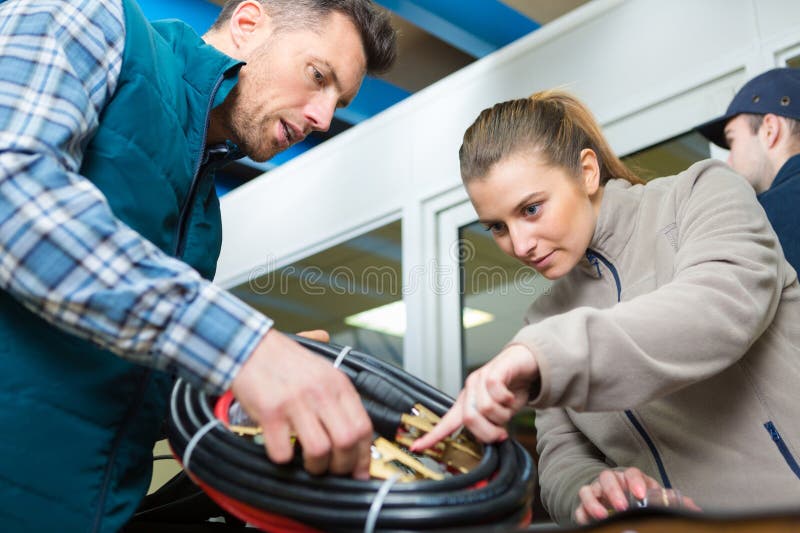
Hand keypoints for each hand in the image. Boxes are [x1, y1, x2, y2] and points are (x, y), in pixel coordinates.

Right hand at [231, 328, 371, 478]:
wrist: (249, 345)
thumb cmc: (283, 358)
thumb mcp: (321, 364)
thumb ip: (338, 388)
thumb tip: (353, 415)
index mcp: (338, 384)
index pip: (363, 427)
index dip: (363, 455)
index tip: (359, 470)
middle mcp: (321, 392)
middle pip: (346, 442)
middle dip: (342, 466)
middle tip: (332, 470)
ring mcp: (296, 402)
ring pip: (319, 451)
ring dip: (315, 466)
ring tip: (308, 463)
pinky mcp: (271, 412)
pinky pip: (283, 451)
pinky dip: (284, 458)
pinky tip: (282, 449)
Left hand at [411, 344, 537, 450]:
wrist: (527, 364)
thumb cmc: (512, 389)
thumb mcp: (500, 413)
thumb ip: (492, 425)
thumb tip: (491, 440)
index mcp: (467, 402)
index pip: (447, 422)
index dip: (432, 436)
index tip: (416, 447)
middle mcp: (470, 390)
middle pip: (469, 418)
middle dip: (488, 431)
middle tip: (501, 432)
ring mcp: (480, 378)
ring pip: (485, 407)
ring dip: (503, 414)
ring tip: (508, 408)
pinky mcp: (494, 370)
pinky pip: (496, 390)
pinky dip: (507, 398)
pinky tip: (511, 396)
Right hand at [574, 468, 700, 523]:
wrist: (618, 501)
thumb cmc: (639, 499)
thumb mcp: (655, 498)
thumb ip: (672, 501)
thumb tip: (694, 509)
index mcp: (629, 478)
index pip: (630, 473)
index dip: (634, 482)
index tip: (641, 494)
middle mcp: (610, 482)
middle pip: (607, 478)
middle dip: (613, 491)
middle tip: (622, 507)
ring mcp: (596, 493)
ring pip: (588, 490)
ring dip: (593, 502)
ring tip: (602, 516)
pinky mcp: (585, 506)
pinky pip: (579, 507)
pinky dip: (582, 514)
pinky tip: (590, 522)